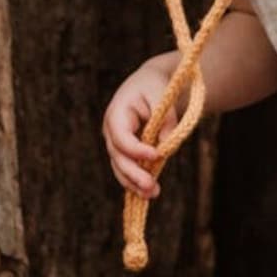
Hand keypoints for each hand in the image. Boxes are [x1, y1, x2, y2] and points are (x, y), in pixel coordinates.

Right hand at [101, 56, 178, 198]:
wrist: (148, 83)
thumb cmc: (154, 87)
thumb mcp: (161, 95)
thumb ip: (165, 120)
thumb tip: (165, 151)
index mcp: (116, 113)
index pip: (122, 137)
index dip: (137, 150)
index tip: (156, 155)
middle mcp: (111, 131)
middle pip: (118, 157)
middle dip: (134, 173)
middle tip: (151, 186)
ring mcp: (115, 143)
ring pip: (120, 167)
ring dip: (134, 183)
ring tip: (152, 194)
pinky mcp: (124, 151)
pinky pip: (127, 168)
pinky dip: (136, 180)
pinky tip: (149, 193)